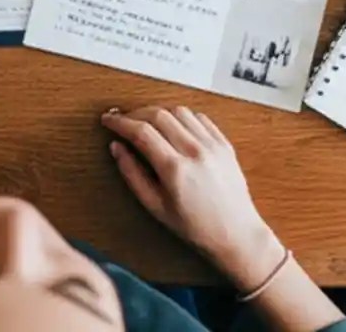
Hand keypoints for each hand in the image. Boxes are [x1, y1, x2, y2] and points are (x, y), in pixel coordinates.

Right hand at [101, 106, 283, 290]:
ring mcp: (212, 146)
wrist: (236, 234)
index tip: (109, 120)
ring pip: (179, 111)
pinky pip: (200, 118)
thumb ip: (132, 174)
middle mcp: (195, 152)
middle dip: (135, 113)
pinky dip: (182, 116)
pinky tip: (174, 126)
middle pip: (158, 114)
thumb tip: (117, 148)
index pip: (141, 131)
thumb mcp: (155, 207)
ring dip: (159, 112)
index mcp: (175, 169)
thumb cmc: (196, 227)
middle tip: (124, 120)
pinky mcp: (224, 144)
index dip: (120, 122)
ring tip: (147, 123)